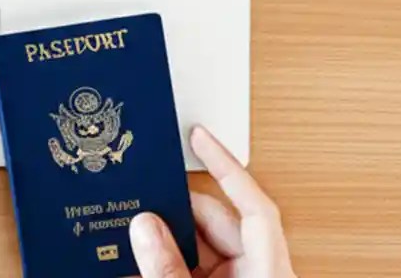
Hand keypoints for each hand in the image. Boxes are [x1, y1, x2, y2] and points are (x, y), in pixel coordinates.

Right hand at [129, 127, 296, 277]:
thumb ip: (168, 268)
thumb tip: (146, 227)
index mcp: (269, 272)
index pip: (254, 206)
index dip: (226, 167)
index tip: (201, 136)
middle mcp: (257, 272)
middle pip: (216, 223)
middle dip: (175, 213)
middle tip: (140, 204)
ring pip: (198, 246)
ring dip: (165, 241)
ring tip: (131, 233)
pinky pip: (193, 267)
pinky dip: (167, 262)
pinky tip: (139, 261)